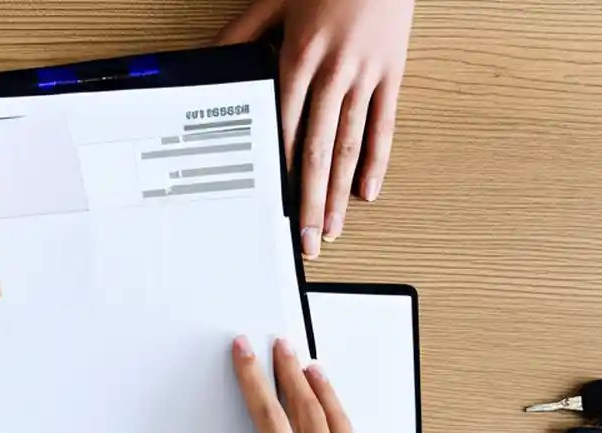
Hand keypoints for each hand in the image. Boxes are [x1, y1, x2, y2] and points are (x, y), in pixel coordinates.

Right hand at [178, 337, 501, 432]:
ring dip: (320, 389)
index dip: (253, 380)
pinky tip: (331, 422)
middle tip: (277, 344)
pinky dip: (339, 424)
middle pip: (307, 409)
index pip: (270, 420)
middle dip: (288, 372)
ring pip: (338, 422)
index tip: (244, 353)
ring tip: (308, 364)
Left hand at [217, 0, 412, 257]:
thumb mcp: (274, 0)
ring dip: (340, 191)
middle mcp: (334, 72)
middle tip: (304, 239)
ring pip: (351, 144)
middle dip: (310, 200)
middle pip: (318, 149)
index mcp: (300, 56)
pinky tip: (368, 192)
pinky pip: (385, 124)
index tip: (272, 206)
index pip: (285, 128)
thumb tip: (208, 61)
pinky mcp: (393, 72)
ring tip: (332, 228)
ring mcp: (367, 75)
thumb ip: (242, 34)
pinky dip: (378, 159)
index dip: (279, 172)